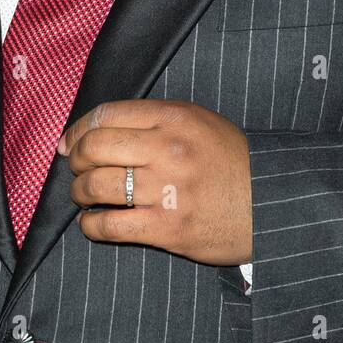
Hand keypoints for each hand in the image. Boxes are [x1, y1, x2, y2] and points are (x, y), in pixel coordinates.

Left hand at [57, 99, 252, 264]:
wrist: (272, 204)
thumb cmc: (234, 163)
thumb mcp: (201, 124)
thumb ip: (157, 121)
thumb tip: (99, 130)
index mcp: (175, 117)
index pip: (106, 115)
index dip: (78, 130)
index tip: (69, 143)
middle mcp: (168, 149)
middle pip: (94, 148)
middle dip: (76, 161)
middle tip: (77, 170)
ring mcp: (166, 190)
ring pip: (95, 186)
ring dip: (80, 193)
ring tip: (84, 197)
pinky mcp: (168, 228)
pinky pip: (109, 225)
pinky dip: (91, 225)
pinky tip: (93, 224)